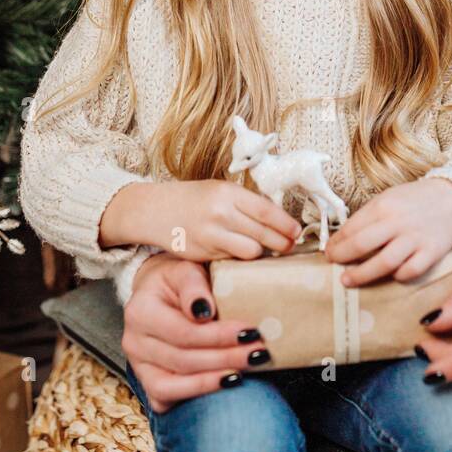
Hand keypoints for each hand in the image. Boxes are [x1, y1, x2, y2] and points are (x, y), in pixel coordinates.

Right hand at [122, 253, 272, 413]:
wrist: (158, 291)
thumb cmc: (177, 278)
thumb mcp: (185, 269)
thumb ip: (193, 286)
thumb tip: (204, 311)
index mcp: (140, 311)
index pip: (183, 332)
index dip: (218, 336)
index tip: (251, 331)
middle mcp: (133, 341)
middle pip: (182, 360)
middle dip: (225, 358)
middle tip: (259, 352)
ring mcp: (138, 366)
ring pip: (173, 385)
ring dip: (212, 381)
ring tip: (244, 371)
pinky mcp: (147, 382)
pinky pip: (166, 398)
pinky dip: (196, 394)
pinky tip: (224, 384)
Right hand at [154, 179, 301, 261]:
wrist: (155, 210)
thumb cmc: (193, 199)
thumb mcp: (220, 190)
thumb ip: (245, 203)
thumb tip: (278, 219)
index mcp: (227, 193)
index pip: (266, 210)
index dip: (286, 224)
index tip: (297, 231)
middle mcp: (219, 214)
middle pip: (262, 234)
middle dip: (281, 242)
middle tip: (289, 245)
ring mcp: (210, 236)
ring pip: (250, 252)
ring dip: (261, 253)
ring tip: (266, 250)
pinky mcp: (203, 255)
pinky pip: (232, 260)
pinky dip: (241, 259)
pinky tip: (242, 253)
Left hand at [323, 178, 451, 285]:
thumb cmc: (415, 200)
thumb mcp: (388, 198)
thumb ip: (368, 216)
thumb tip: (343, 237)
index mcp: (384, 206)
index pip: (352, 228)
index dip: (336, 242)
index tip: (328, 251)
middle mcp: (398, 222)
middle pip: (362, 245)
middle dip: (342, 257)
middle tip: (332, 264)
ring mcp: (415, 239)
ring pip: (383, 263)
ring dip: (361, 274)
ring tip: (347, 280)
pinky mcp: (431, 253)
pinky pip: (409, 272)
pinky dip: (397, 276)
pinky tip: (389, 276)